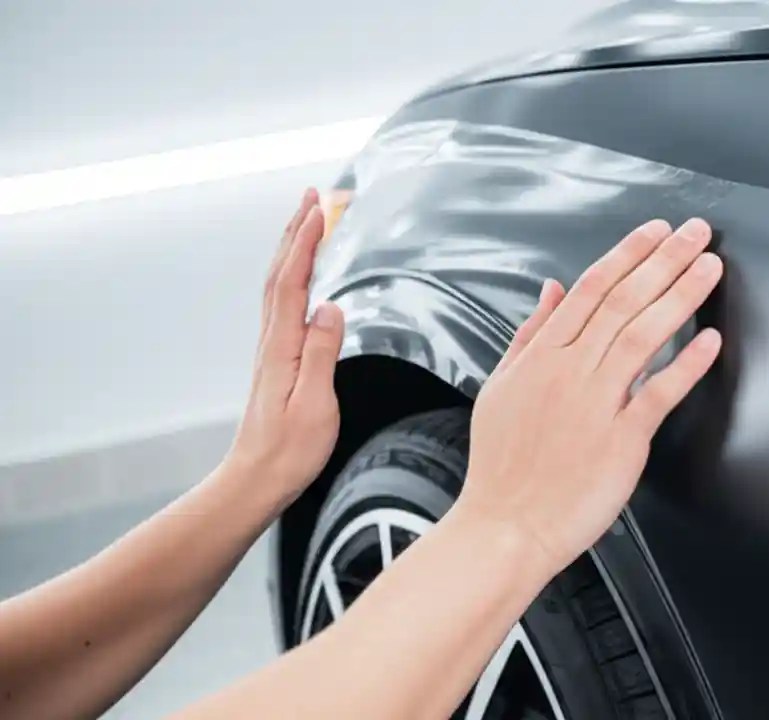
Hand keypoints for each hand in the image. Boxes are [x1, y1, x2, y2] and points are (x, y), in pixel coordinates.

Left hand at [224, 188, 344, 503]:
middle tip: (313, 196)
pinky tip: (302, 275)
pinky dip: (293, 275)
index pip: (293, 282)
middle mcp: (273, 342)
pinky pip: (284, 303)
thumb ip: (322, 354)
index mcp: (284, 347)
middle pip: (281, 273)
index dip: (306, 242)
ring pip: (279, 285)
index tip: (321, 208)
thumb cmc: (289, 451)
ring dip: (292, 248)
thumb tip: (331, 307)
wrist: (256, 479)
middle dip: (297, 231)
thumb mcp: (315, 405)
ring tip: (307, 221)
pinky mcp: (278, 360)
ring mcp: (273, 350)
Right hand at [457, 218, 722, 573]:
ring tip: (709, 268)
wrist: (505, 527)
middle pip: (624, 301)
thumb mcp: (501, 387)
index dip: (629, 254)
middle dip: (664, 260)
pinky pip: (659, 394)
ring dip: (680, 296)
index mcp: (542, 356)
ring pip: (643, 335)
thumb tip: (552, 291)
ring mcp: (596, 404)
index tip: (656, 232)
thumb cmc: (502, 466)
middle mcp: (570, 372)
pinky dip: (685, 365)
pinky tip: (709, 339)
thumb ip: (530, 335)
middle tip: (696, 233)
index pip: (592, 288)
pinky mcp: (621, 441)